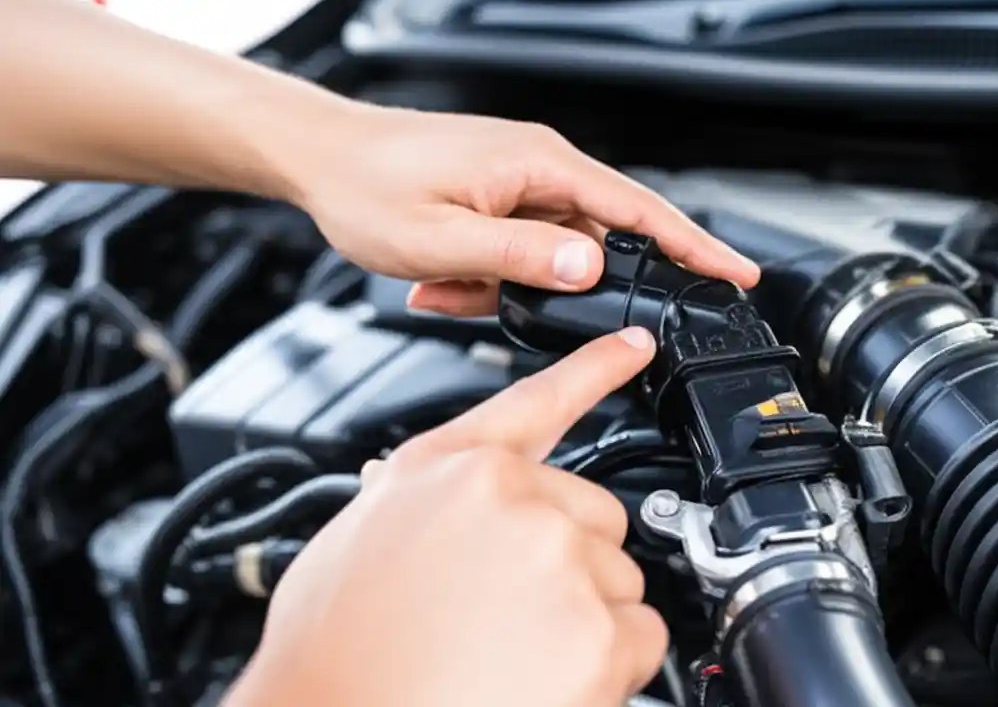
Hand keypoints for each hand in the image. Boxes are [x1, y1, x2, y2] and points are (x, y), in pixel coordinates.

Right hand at [226, 327, 667, 706]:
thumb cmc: (335, 659)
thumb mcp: (354, 545)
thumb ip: (411, 504)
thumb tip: (425, 498)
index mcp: (446, 470)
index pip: (538, 401)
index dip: (595, 368)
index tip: (637, 346)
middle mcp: (507, 499)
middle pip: (594, 514)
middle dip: (570, 561)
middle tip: (512, 615)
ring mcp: (559, 558)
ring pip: (618, 579)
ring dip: (585, 620)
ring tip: (513, 657)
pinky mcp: (596, 629)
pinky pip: (640, 636)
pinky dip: (610, 669)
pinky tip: (546, 682)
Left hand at [288, 104, 759, 315]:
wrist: (320, 158)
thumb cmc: (369, 187)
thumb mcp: (444, 239)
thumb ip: (521, 257)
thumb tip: (590, 269)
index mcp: (540, 166)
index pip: (641, 211)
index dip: (694, 247)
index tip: (735, 275)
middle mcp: (538, 167)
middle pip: (600, 238)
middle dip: (573, 288)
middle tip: (532, 307)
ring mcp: (518, 181)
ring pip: (550, 254)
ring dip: (508, 286)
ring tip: (446, 286)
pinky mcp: (497, 198)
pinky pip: (517, 249)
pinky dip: (486, 277)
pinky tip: (440, 281)